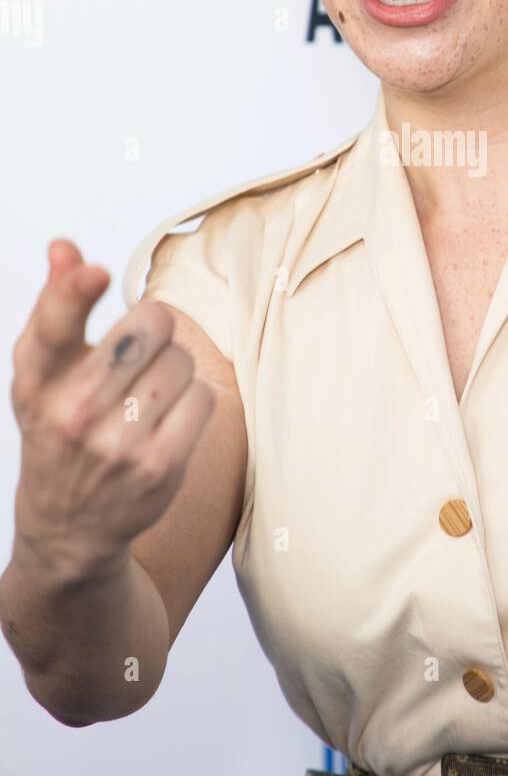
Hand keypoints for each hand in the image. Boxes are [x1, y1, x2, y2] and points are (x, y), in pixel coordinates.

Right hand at [10, 239, 215, 580]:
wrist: (69, 528)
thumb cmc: (60, 431)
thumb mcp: (42, 374)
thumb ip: (56, 306)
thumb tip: (65, 247)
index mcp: (37, 383)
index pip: (52, 327)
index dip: (74, 291)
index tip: (94, 272)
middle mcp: (71, 413)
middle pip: (150, 324)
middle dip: (154, 328)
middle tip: (139, 353)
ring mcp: (116, 443)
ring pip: (182, 360)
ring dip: (174, 369)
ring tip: (147, 395)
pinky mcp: (159, 466)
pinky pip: (203, 398)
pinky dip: (193, 402)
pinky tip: (167, 421)